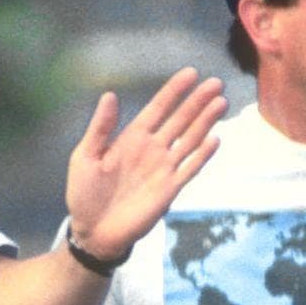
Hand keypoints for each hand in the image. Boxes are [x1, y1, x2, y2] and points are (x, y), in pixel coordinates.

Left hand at [65, 68, 224, 266]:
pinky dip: (202, 156)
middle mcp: (152, 149)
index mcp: (132, 137)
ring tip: (221, 102)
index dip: (174, 91)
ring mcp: (163, 169)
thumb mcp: (84, 157)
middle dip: (197, 101)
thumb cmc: (84, 194)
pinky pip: (189, 169)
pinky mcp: (170, 190)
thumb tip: (109, 95)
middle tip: (215, 82)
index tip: (191, 73)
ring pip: (189, 140)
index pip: (158, 108)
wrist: (93, 231)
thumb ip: (100, 128)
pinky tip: (214, 139)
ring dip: (205, 122)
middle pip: (180, 120)